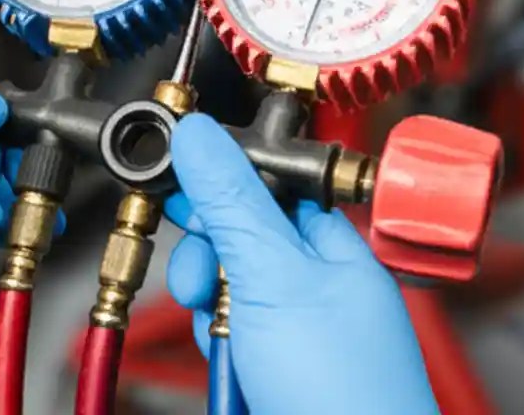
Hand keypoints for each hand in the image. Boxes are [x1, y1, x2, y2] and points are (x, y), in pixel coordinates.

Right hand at [165, 114, 438, 414]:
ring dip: (211, 312)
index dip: (220, 185)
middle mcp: (317, 285)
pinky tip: (231, 369)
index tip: (177, 181)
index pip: (269, 187)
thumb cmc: (346, 392)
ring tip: (225, 337)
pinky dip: (218, 353)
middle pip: (238, 240)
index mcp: (334, 248)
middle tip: (199, 280)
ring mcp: (295, 330)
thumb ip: (233, 203)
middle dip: (208, 258)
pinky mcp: (273, 370)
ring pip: (226, 293)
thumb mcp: (274, 277)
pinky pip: (228, 341)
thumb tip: (199, 134)